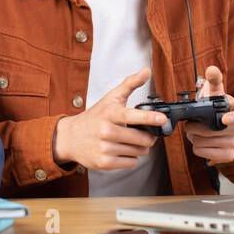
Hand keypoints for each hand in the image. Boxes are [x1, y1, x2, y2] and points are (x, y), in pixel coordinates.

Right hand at [51, 67, 167, 170]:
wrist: (70, 137)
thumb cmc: (94, 117)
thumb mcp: (110, 98)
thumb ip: (130, 83)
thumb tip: (147, 70)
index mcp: (111, 114)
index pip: (133, 116)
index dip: (150, 118)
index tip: (163, 119)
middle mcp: (107, 131)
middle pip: (142, 139)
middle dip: (149, 138)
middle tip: (145, 134)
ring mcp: (105, 148)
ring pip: (138, 152)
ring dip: (140, 148)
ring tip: (131, 142)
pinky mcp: (104, 162)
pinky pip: (131, 163)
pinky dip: (131, 158)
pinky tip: (122, 151)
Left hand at [185, 65, 233, 164]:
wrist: (223, 128)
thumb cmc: (220, 109)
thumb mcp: (218, 95)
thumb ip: (214, 81)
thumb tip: (211, 69)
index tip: (224, 118)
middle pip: (217, 132)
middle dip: (197, 128)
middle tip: (190, 124)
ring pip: (209, 143)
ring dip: (195, 137)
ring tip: (195, 132)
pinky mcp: (228, 156)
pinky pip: (206, 154)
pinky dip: (197, 147)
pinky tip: (199, 141)